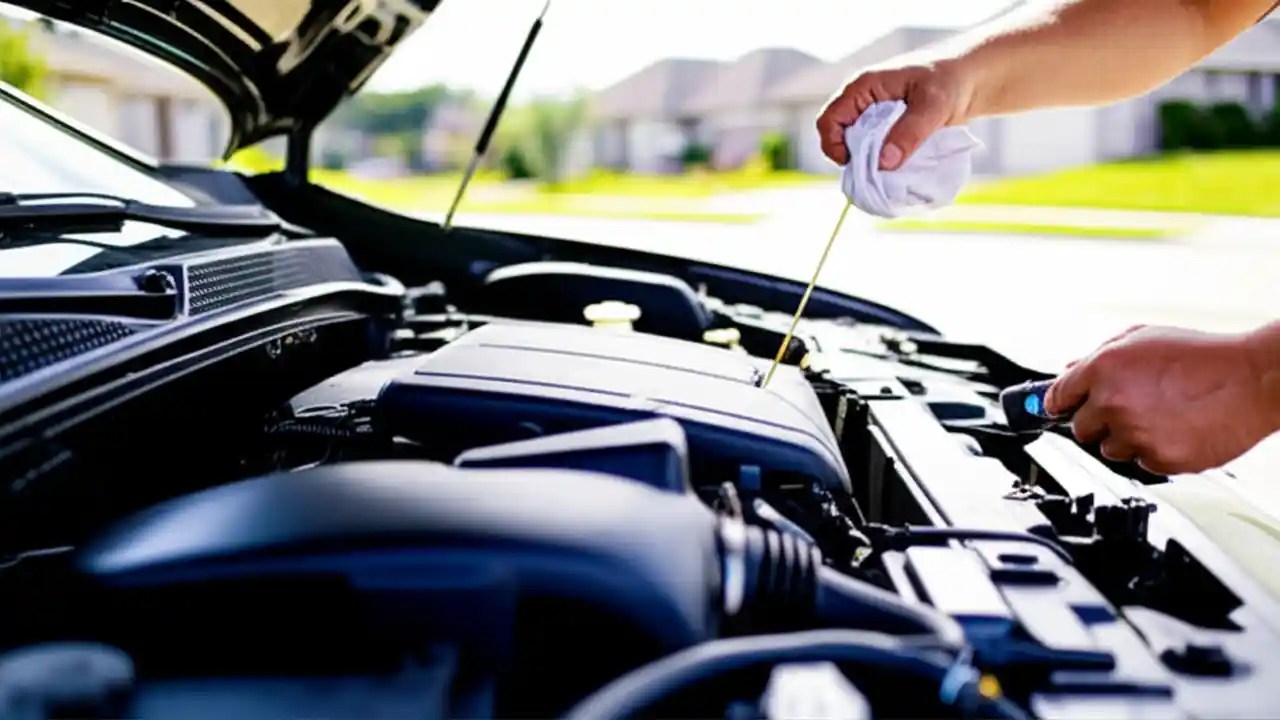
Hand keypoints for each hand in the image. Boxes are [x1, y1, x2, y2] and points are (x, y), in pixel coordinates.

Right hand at [815, 61, 975, 169]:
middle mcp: (862, 102)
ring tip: (891, 172)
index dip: (834, 145)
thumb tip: (883, 163)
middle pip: (839, 137)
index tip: (856, 164)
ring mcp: (873, 116)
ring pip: (857, 146)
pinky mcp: (886, 128)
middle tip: (878, 173)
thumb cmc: (949, 80)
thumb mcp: (932, 106)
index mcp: (863, 88)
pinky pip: (874, 149)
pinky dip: (882, 161)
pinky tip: (899, 167)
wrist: (970, 79)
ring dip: (870, 162)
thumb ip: (909, 133)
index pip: (829, 120)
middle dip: (854, 158)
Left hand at [1044, 325, 1279, 474]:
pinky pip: (1141, 463)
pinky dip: (1153, 451)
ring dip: (1126, 438)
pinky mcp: (1159, 459)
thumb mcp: (1143, 339)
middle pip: (1080, 429)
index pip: (1056, 396)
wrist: (1251, 381)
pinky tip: (1175, 429)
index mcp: (1104, 368)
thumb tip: (1070, 370)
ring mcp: (1136, 434)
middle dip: (1098, 421)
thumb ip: (1101, 355)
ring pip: (1110, 449)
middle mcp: (1114, 402)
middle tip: (1126, 409)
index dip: (1060, 403)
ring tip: (1159, 416)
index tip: (1061, 409)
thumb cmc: (1203, 357)